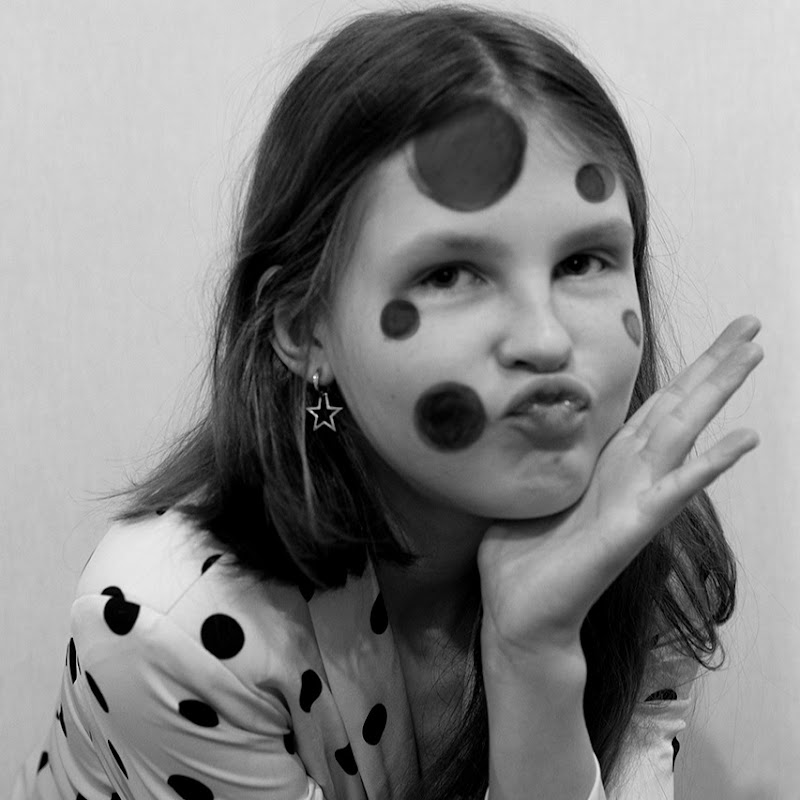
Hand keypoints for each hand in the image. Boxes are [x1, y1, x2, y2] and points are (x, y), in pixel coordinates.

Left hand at [478, 315, 762, 661]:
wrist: (520, 613)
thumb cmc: (523, 554)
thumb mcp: (531, 487)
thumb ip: (543, 452)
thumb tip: (524, 413)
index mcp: (607, 463)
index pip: (654, 407)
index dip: (684, 371)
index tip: (715, 336)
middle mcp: (630, 476)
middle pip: (679, 408)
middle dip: (714, 365)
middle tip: (752, 323)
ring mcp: (636, 501)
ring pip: (683, 435)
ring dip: (717, 394)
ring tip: (753, 355)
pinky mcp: (629, 530)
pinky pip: (672, 491)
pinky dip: (707, 464)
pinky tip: (742, 438)